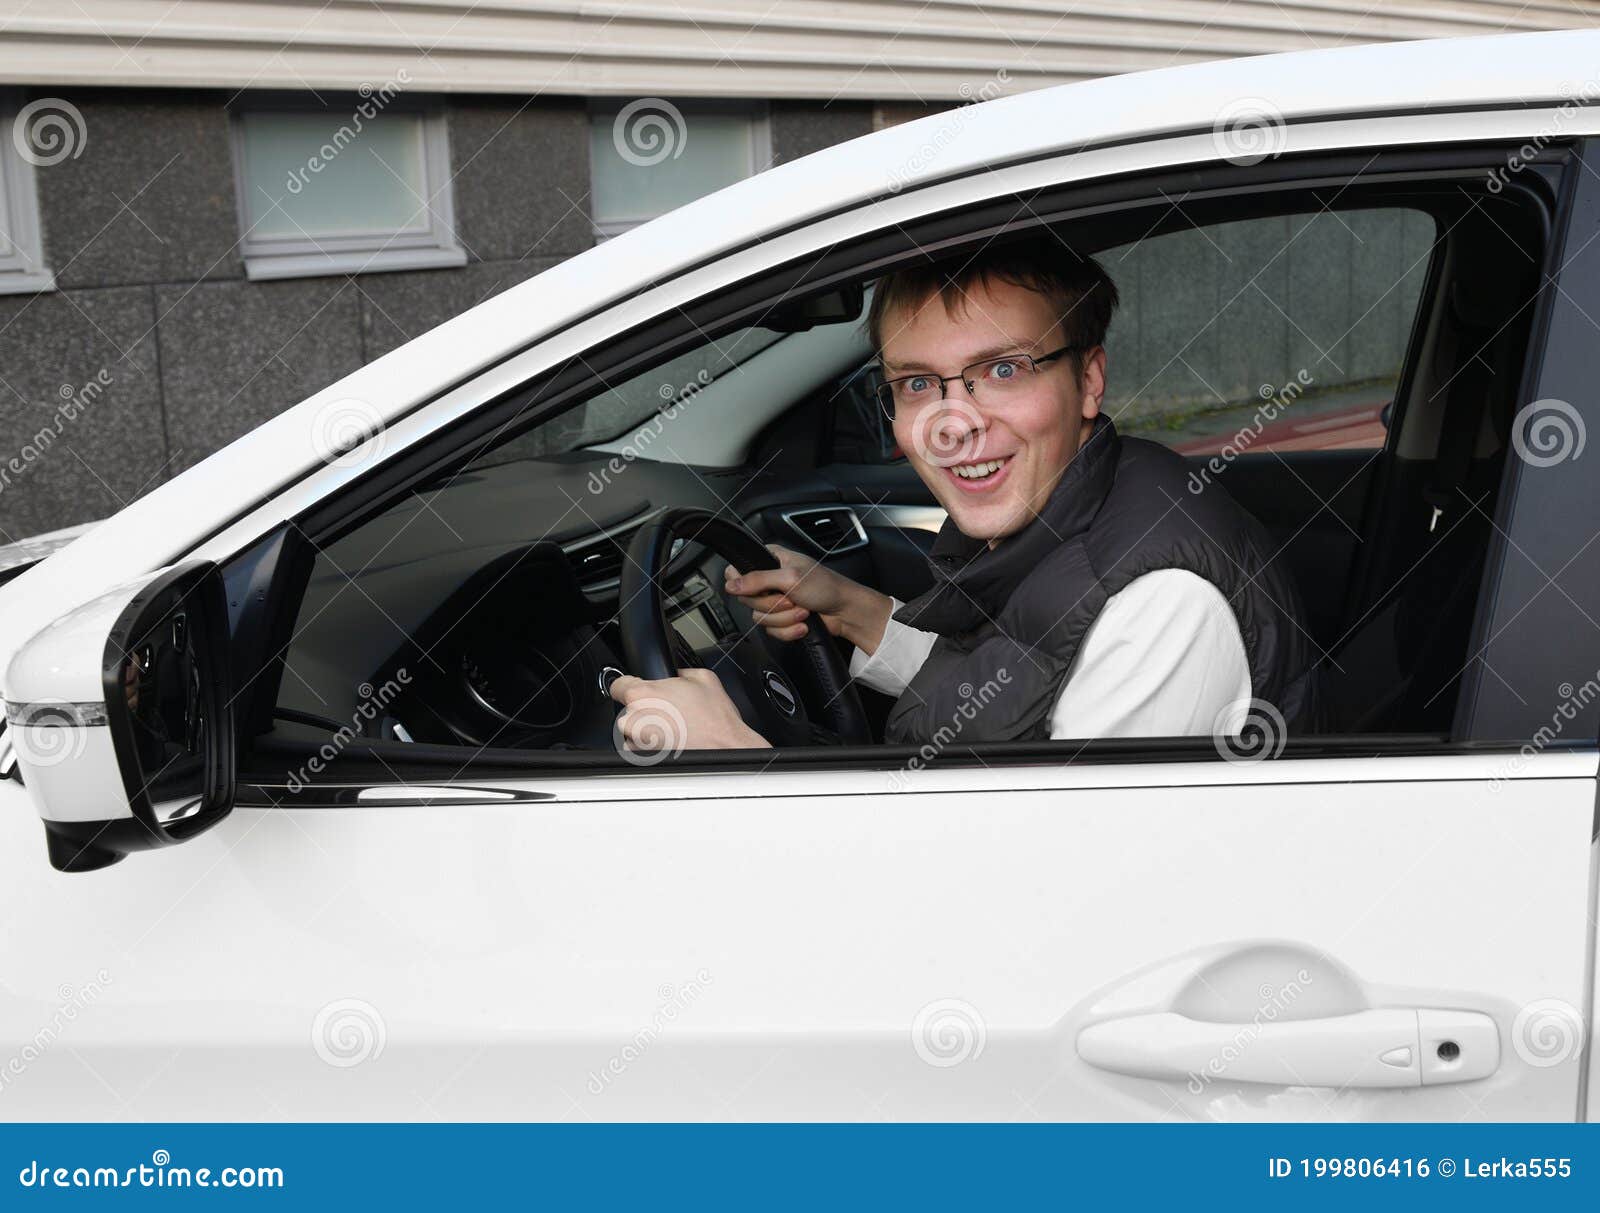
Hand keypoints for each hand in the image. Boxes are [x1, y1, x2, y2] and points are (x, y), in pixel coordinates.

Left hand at [609, 668, 769, 750]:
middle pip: (626, 707)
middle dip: (643, 706)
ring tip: (670, 725)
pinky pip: (638, 747)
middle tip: (666, 708)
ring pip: (632, 728)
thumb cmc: (714, 718)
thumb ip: (679, 672)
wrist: (724, 746)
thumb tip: (676, 674)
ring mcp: (637, 740)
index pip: (618, 684)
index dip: (629, 684)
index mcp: (643, 693)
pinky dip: (649, 744)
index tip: (636, 687)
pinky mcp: (644, 757)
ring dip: (645, 726)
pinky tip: (669, 738)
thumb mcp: (702, 677)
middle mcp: (634, 717)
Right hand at [724, 544, 892, 652]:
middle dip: (774, 604)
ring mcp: (774, 601)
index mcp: (769, 560)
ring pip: (759, 618)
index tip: (760, 589)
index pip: (735, 571)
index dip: (743, 584)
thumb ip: (758, 580)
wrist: (845, 611)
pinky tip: (803, 624)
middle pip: (747, 599)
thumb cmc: (826, 587)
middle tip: (792, 599)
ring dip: (785, 619)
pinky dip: (789, 631)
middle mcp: (768, 580)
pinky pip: (771, 631)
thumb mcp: (790, 578)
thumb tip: (731, 584)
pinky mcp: (781, 619)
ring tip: (803, 611)